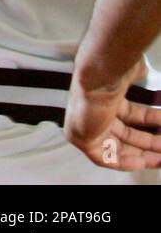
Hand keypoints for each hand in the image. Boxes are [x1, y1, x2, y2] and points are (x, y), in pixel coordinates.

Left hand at [65, 56, 160, 170]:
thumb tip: (142, 69)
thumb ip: (139, 76)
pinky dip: (124, 162)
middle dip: (150, 144)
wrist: (98, 75)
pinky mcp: (81, 138)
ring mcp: (87, 125)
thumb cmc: (115, 71)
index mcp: (105, 97)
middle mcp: (95, 112)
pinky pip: (104, 158)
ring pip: (118, 148)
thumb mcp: (132, 74)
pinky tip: (143, 161)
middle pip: (126, 135)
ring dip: (143, 154)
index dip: (151, 125)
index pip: (130, 118)